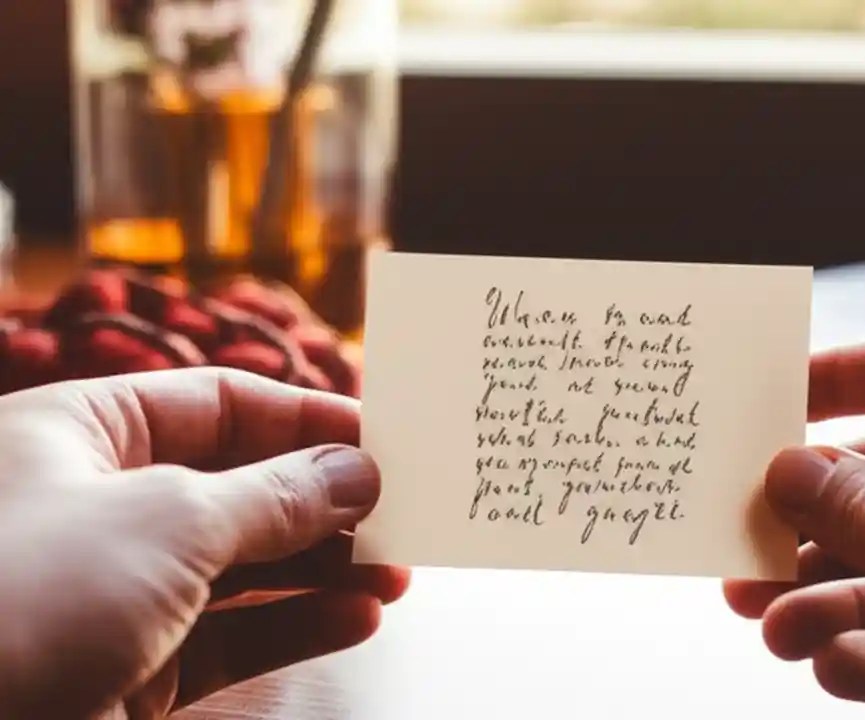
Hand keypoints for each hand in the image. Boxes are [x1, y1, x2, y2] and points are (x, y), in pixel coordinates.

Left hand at [0, 368, 409, 718]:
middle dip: (325, 500)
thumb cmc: (18, 601)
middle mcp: (96, 505)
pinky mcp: (128, 667)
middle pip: (240, 484)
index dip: (306, 415)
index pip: (219, 404)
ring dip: (325, 568)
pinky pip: (231, 632)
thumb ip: (274, 495)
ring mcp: (114, 589)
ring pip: (244, 564)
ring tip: (398, 572)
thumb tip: (356, 470)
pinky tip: (356, 618)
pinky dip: (297, 624)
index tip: (385, 433)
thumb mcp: (167, 521)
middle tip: (404, 510)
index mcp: (79, 435)